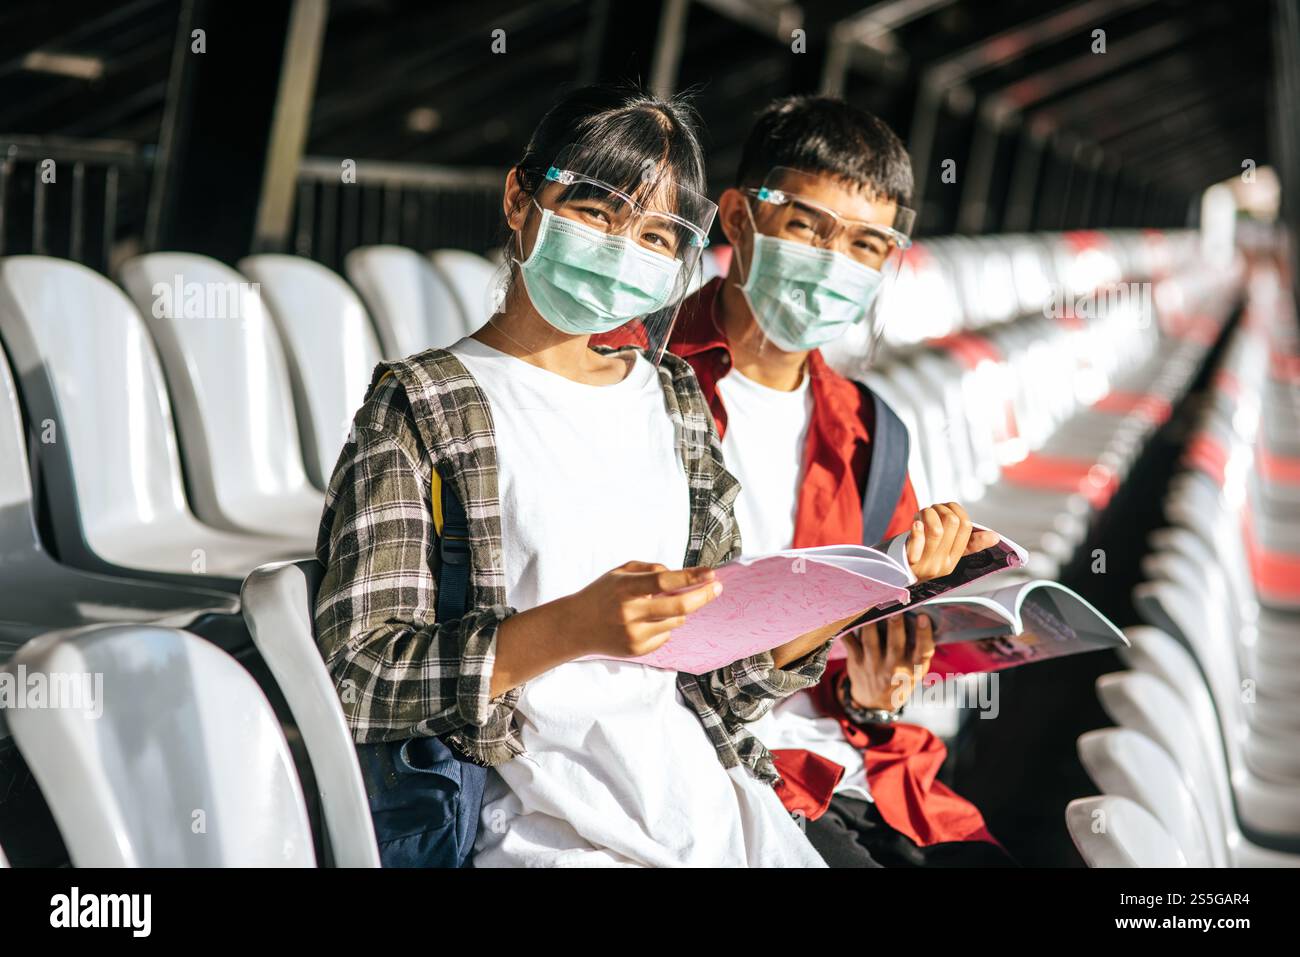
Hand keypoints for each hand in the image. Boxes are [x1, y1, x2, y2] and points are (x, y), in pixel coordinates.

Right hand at [561, 561, 721, 658]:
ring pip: (676, 621)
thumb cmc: (602, 594)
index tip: (711, 573)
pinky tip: (644, 623)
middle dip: (703, 596)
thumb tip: (681, 577)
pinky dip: (663, 627)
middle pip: (679, 606)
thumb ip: (650, 569)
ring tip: (657, 606)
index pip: (664, 581)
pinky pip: (666, 636)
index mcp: (626, 588)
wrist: (576, 626)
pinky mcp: (637, 650)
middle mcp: (630, 613)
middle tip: (716, 588)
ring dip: (677, 611)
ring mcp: (634, 635)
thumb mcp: (620, 572)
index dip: (691, 576)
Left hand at [842, 614, 935, 712]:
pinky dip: (847, 631)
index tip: (923, 617)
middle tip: (896, 609)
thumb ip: (918, 650)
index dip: (924, 634)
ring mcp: (873, 666)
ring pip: (870, 642)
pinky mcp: (856, 662)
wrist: (876, 701)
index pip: (922, 652)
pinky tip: (847, 617)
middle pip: (894, 645)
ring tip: (873, 607)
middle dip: (895, 626)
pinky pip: (850, 643)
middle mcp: (893, 668)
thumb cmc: (900, 677)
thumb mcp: (915, 671)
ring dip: (871, 624)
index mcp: (913, 668)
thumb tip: (918, 616)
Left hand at [904, 502, 1000, 580]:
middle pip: (952, 523)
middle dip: (940, 508)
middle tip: (930, 511)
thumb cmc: (919, 557)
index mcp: (954, 560)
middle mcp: (943, 563)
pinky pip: (918, 542)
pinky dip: (917, 529)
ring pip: (937, 529)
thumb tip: (995, 536)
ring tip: (921, 515)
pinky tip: (916, 523)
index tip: (946, 509)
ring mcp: (926, 563)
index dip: (957, 511)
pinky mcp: (909, 561)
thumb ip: (967, 544)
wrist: (894, 575)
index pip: (966, 527)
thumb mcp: (943, 553)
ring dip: (927, 513)